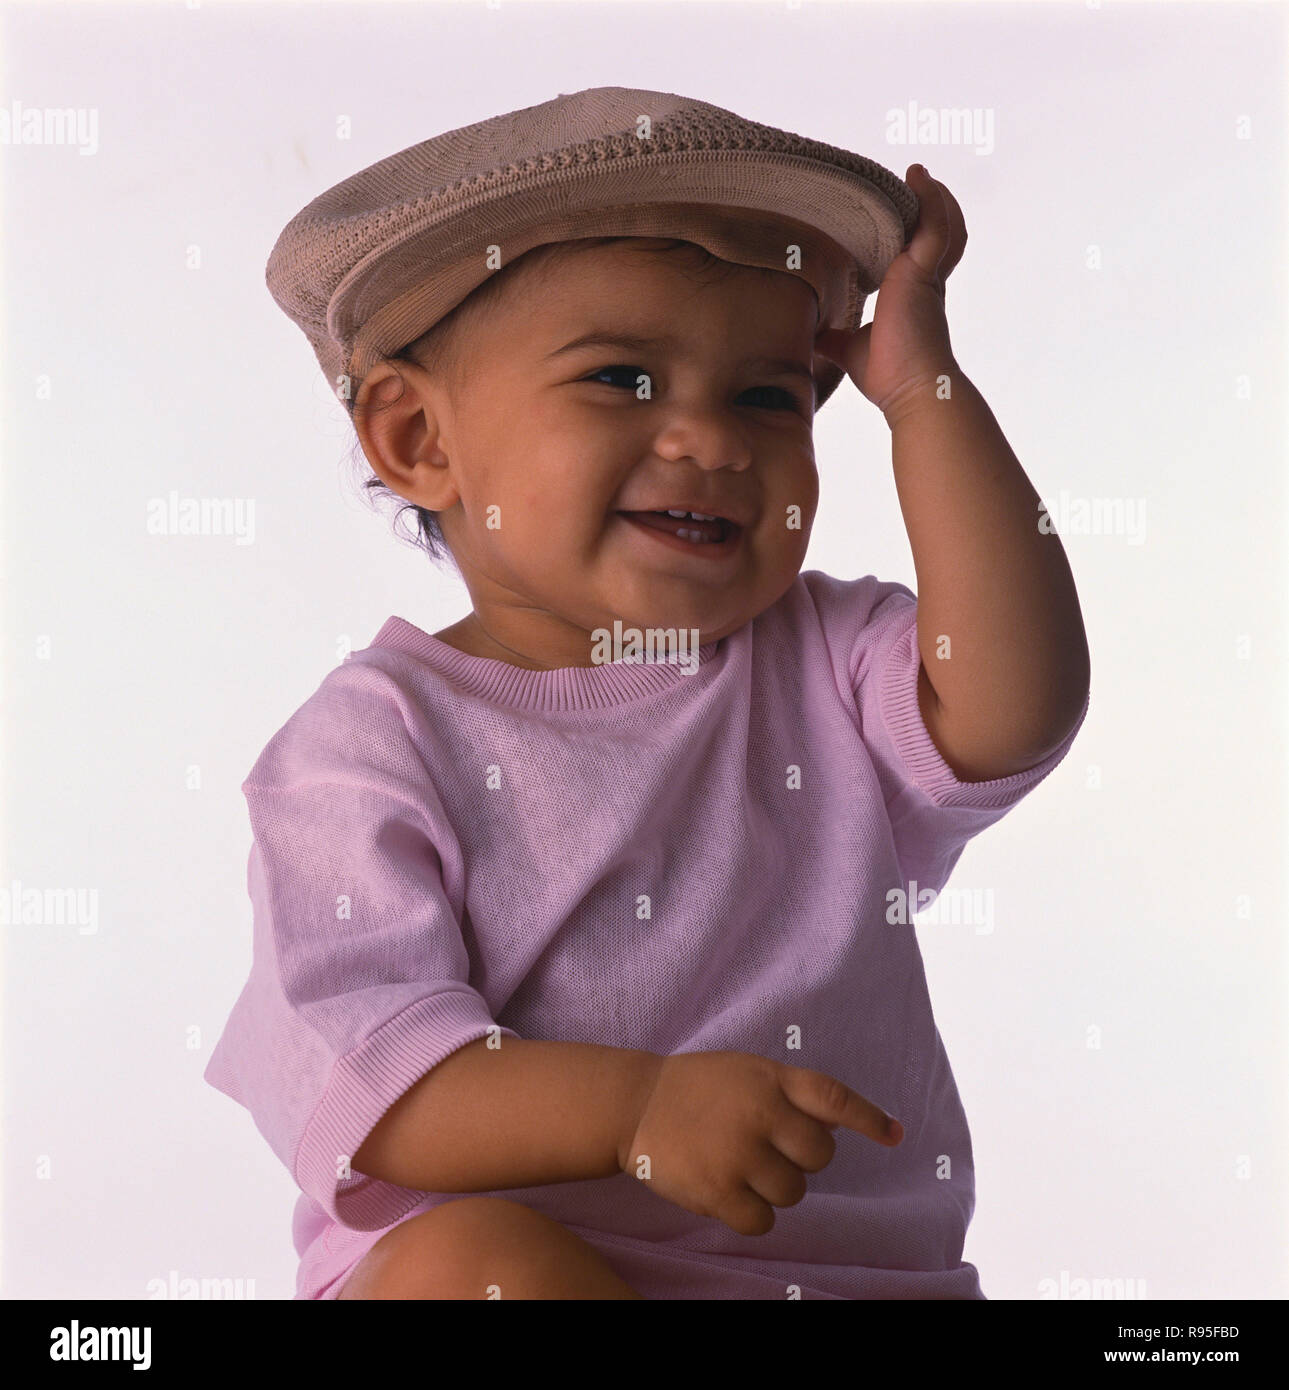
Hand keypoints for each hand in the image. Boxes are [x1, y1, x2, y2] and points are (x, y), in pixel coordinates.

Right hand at [618, 1050, 902, 1236]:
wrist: (634, 1103)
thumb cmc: (698, 1087)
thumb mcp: (746, 1071)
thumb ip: (789, 1090)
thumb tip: (842, 1122)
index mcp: (769, 1079)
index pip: (833, 1097)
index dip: (868, 1117)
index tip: (895, 1135)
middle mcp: (760, 1113)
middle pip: (819, 1156)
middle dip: (802, 1158)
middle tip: (770, 1148)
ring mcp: (739, 1153)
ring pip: (793, 1192)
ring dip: (774, 1187)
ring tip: (740, 1165)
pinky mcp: (718, 1190)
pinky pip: (763, 1221)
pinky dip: (751, 1213)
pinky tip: (728, 1190)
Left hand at [814, 164, 967, 419]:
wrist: (910, 389)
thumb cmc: (889, 376)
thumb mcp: (851, 350)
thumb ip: (836, 339)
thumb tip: (815, 337)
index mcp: (913, 296)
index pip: (920, 255)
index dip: (916, 231)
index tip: (899, 213)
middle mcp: (925, 282)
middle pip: (940, 233)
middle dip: (932, 207)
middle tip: (914, 183)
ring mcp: (925, 276)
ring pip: (942, 224)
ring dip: (933, 198)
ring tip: (917, 176)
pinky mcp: (921, 273)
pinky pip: (934, 226)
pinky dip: (930, 201)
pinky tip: (918, 179)